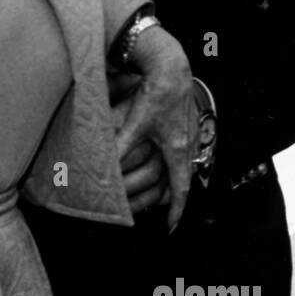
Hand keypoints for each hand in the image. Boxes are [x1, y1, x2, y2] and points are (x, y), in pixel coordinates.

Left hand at [114, 25, 196, 231]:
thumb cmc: (155, 94)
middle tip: (167, 214)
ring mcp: (190, 133)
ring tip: (166, 194)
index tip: (171, 227)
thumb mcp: (135, 124)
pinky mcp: (186, 123)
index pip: (180, 188)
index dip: (176, 210)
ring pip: (185, 166)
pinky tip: (166, 162)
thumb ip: (119, 146)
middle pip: (184, 180)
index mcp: (177, 149)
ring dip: (175, 181)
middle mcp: (188, 144)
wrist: (172, 67)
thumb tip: (104, 166)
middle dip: (176, 199)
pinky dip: (175, 164)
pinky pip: (183, 152)